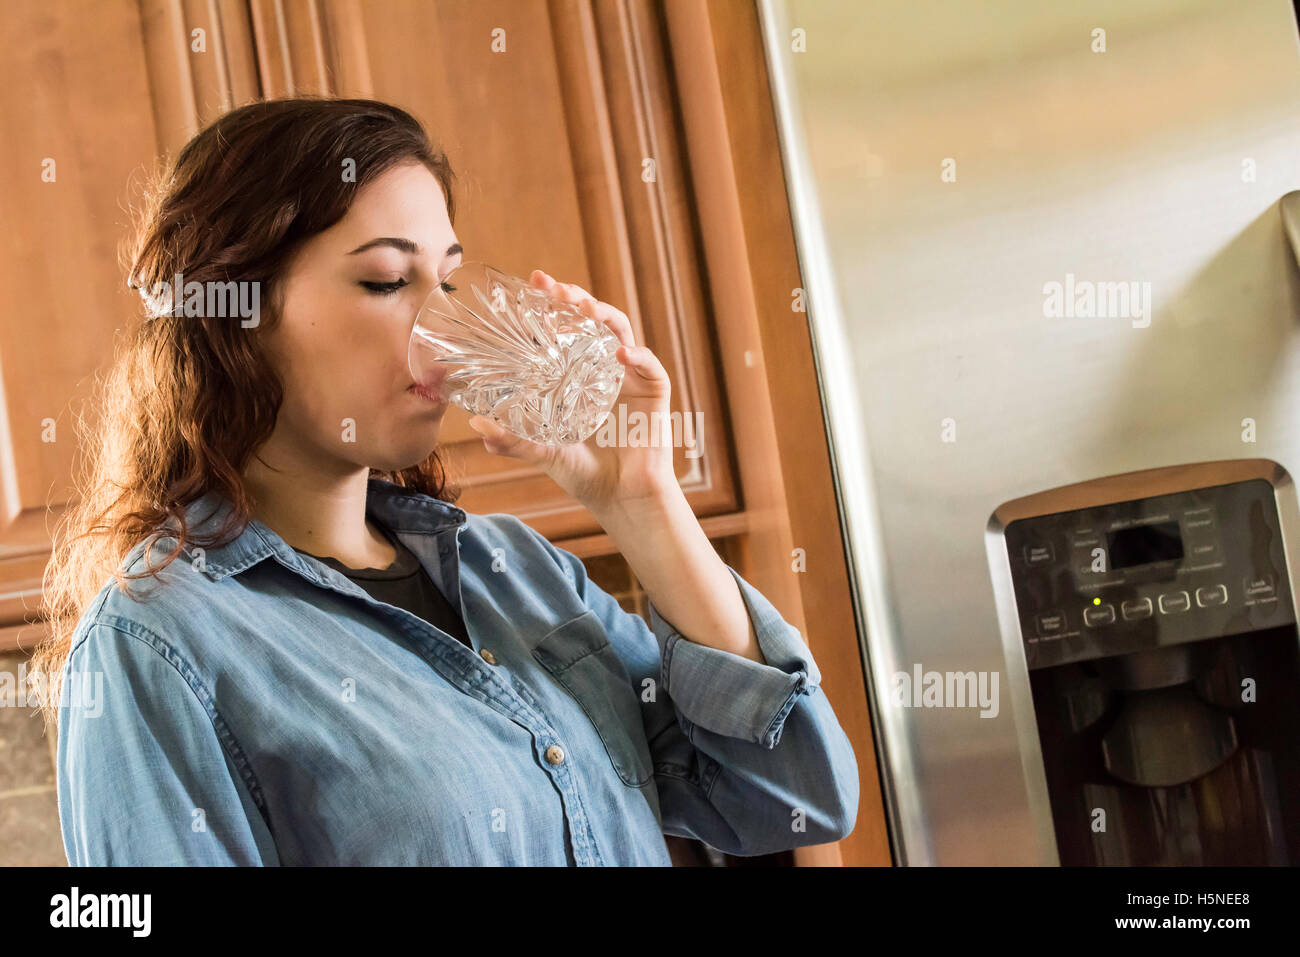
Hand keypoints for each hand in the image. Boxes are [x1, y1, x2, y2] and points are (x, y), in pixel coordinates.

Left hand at [465, 269, 677, 511]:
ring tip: (585, 307)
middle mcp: (604, 367)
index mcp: (577, 372)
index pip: (565, 327)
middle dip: (576, 298)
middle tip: (554, 288)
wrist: (620, 498)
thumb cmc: (582, 472)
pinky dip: (637, 356)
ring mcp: (631, 376)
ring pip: (622, 332)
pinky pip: (649, 366)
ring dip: (604, 315)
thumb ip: (513, 439)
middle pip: (593, 320)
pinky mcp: (655, 392)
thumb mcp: (542, 451)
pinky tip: (619, 354)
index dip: (553, 303)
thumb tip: (476, 426)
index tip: (534, 282)